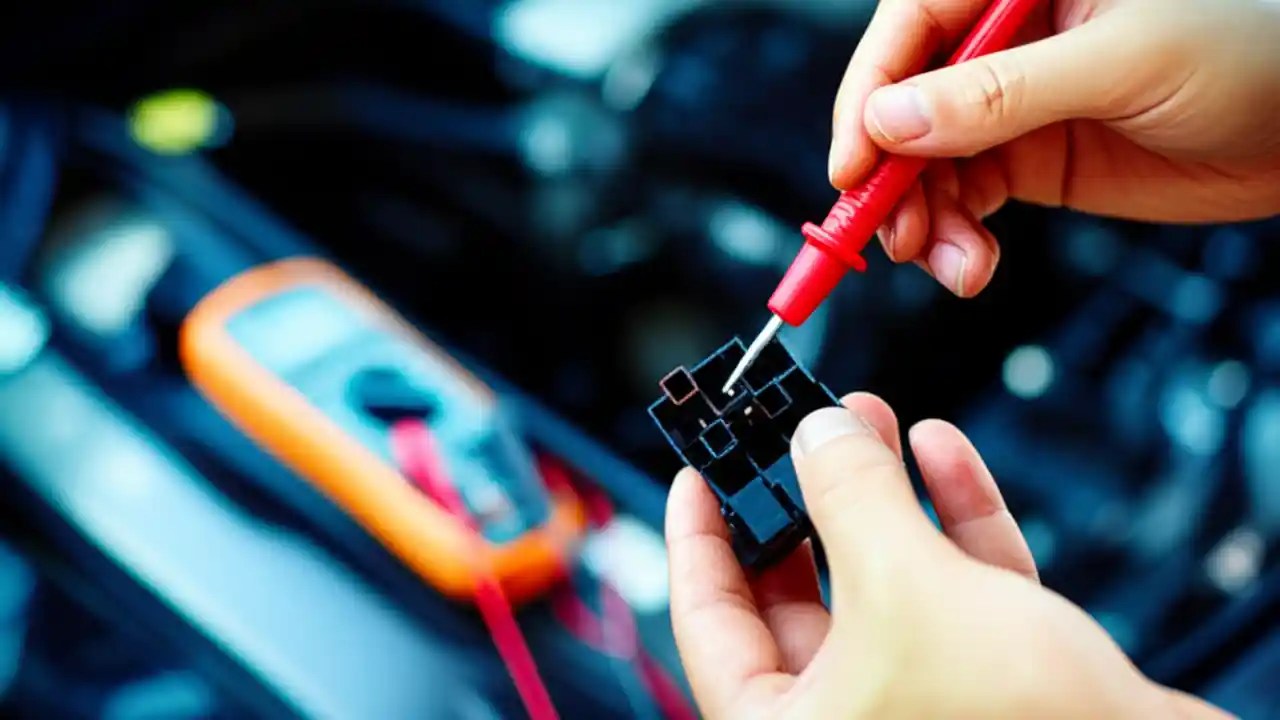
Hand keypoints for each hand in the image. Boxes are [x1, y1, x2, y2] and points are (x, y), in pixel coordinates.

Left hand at [665, 393, 1234, 718]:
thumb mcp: (906, 586)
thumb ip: (850, 499)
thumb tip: (818, 436)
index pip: (707, 620)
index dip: (696, 536)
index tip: (693, 472)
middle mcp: (843, 719)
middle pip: (796, 594)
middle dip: (803, 496)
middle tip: (792, 433)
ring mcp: (917, 701)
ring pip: (878, 583)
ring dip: (879, 495)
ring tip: (867, 419)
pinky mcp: (986, 683)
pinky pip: (946, 592)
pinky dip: (946, 522)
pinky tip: (939, 455)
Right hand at [828, 0, 1279, 297]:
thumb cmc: (1252, 51)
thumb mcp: (1122, 64)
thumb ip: (1000, 95)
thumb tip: (892, 121)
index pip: (913, 23)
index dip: (870, 92)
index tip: (853, 165)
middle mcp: (1006, 36)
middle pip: (906, 100)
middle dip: (893, 175)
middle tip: (895, 234)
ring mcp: (1014, 100)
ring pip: (928, 160)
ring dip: (925, 220)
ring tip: (952, 263)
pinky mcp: (1031, 156)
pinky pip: (967, 198)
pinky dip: (958, 238)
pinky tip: (971, 265)